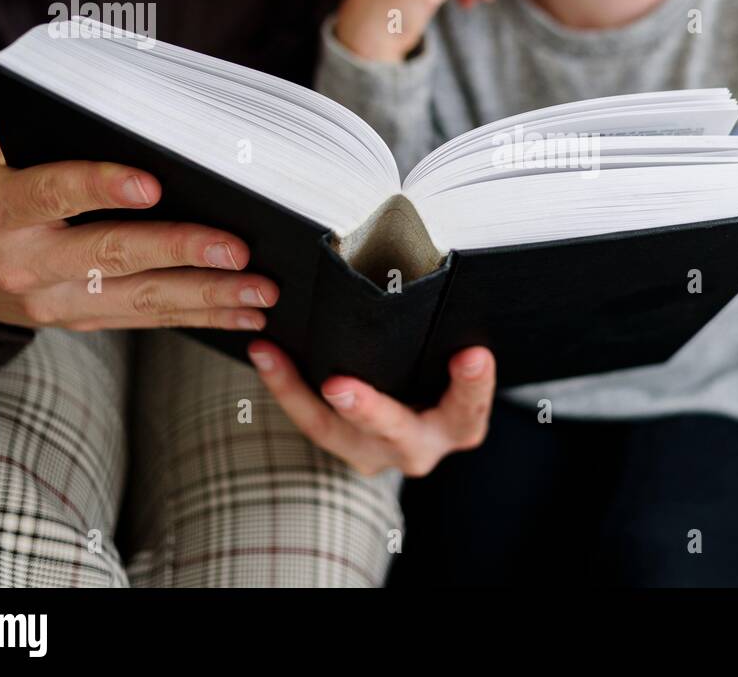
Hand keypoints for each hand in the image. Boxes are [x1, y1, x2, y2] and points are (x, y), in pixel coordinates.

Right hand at [0, 105, 278, 332]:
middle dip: (181, 251)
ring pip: (140, 300)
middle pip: (111, 255)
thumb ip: (37, 115)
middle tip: (237, 249)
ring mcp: (53, 301)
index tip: (153, 184)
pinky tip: (246, 317)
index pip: (52, 193)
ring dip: (208, 296)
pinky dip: (202, 319)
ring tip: (262, 291)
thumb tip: (116, 96)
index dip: (101, 187)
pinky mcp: (81, 322)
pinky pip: (147, 322)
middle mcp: (22, 263)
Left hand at [247, 339, 494, 476]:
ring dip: (299, 394)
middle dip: (367, 409)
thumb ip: (448, 341)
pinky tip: (265, 352)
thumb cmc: (444, 371)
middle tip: (337, 386)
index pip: (470, 407)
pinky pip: (310, 421)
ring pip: (335, 432)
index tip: (472, 354)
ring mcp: (377, 452)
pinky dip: (285, 386)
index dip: (473, 384)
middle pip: (396, 432)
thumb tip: (432, 284)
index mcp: (460, 424)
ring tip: (273, 356)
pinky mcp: (344, 445)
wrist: (422, 411)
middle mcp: (420, 446)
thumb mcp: (452, 361)